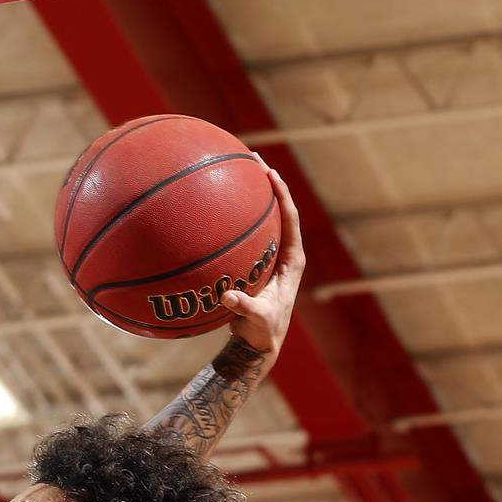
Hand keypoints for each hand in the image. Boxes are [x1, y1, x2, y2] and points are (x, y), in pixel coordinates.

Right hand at [221, 160, 305, 361]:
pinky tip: (209, 210)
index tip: (270, 173)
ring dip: (248, 196)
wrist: (258, 344)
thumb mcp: (256, 320)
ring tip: (234, 171)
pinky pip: (241, 235)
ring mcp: (267, 256)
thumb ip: (245, 308)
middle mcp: (283, 252)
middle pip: (276, 209)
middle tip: (251, 158)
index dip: (281, 195)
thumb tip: (228, 298)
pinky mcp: (253, 263)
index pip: (290, 218)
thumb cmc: (262, 332)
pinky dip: (229, 221)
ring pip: (260, 219)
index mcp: (292, 259)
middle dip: (265, 183)